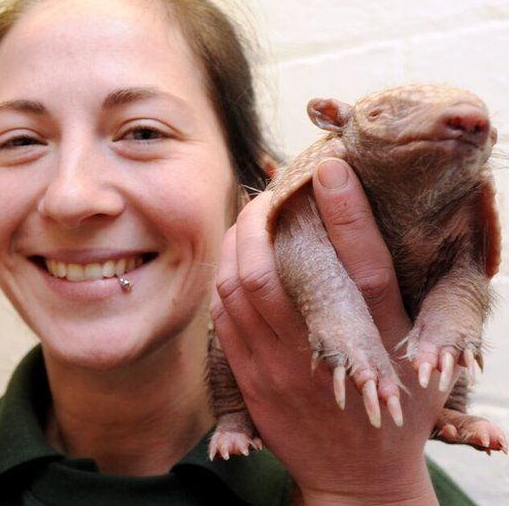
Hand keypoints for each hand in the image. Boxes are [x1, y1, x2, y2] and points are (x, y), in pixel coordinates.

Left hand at [211, 159, 447, 504]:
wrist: (360, 480)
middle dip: (257, 220)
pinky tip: (232, 262)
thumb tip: (373, 232)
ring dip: (233, 245)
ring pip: (236, 289)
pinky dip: (224, 281)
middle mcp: (323, 350)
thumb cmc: (398, 408)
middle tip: (264, 194)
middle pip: (271, 271)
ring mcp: (279, 367)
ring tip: (245, 219)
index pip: (361, 264)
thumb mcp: (420, 355)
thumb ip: (398, 300)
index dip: (345, 212)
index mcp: (377, 338)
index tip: (329, 169)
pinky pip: (224, 320)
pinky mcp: (252, 380)